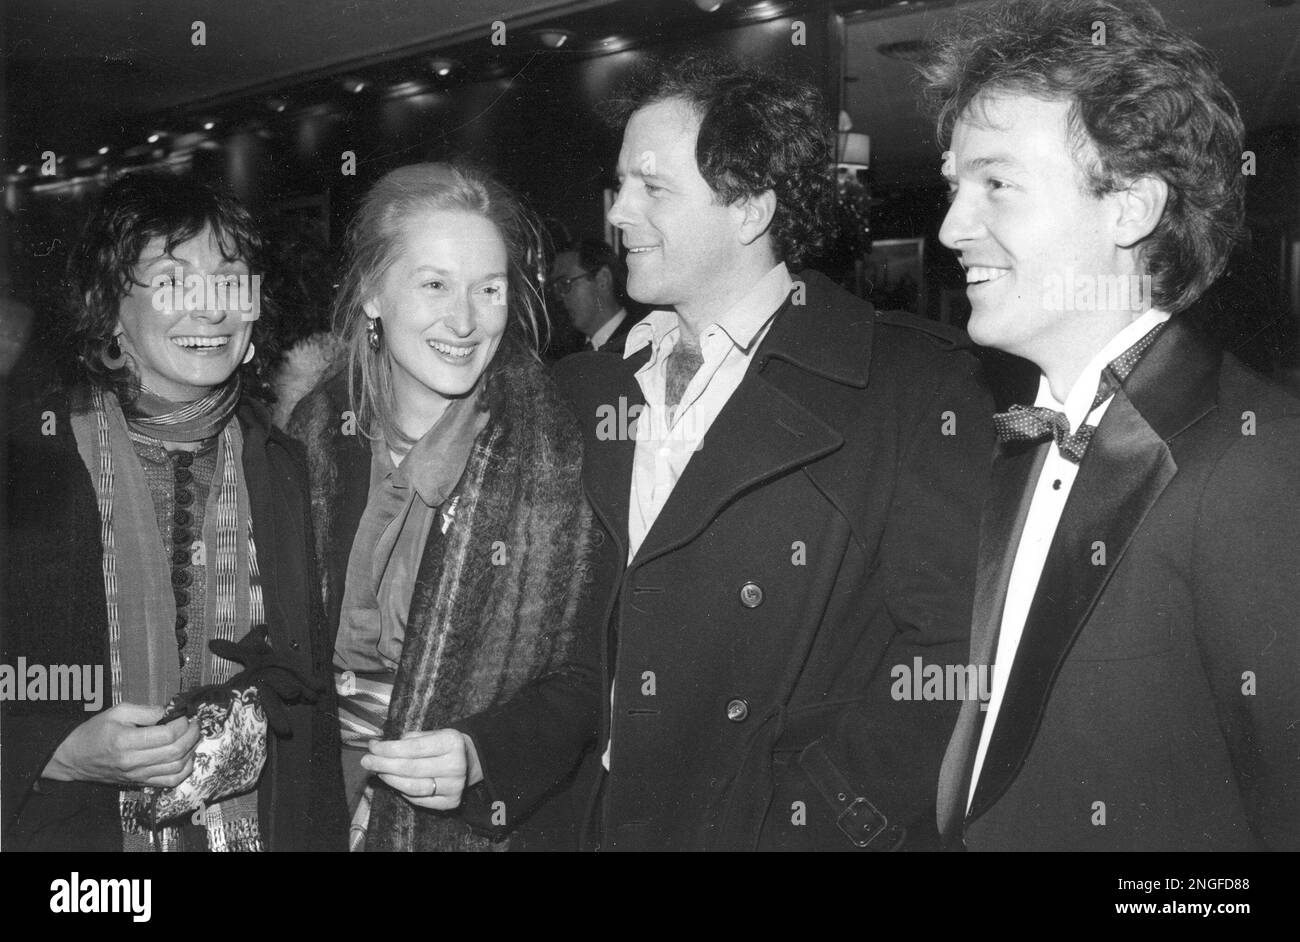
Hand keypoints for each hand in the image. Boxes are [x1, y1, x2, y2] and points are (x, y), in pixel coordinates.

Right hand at [42, 702, 199, 787]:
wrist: (75, 757)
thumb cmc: (95, 731)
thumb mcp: (117, 712)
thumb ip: (146, 711)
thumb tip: (169, 712)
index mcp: (126, 741)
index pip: (167, 735)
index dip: (182, 723)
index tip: (185, 714)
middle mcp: (133, 762)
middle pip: (175, 751)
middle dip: (192, 735)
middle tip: (195, 723)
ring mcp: (138, 775)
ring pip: (177, 768)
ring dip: (191, 751)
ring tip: (192, 737)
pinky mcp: (140, 783)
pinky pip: (170, 782)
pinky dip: (185, 770)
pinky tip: (187, 756)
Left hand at [361, 729, 482, 810]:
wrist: (471, 761)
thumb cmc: (445, 745)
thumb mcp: (433, 733)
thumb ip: (409, 740)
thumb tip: (379, 747)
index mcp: (451, 742)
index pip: (413, 748)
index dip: (389, 748)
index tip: (372, 747)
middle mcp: (455, 766)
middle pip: (411, 768)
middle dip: (384, 764)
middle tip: (366, 761)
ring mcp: (454, 787)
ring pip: (413, 787)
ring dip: (390, 780)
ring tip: (378, 772)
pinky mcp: (450, 802)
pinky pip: (419, 800)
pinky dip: (403, 791)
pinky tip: (394, 782)